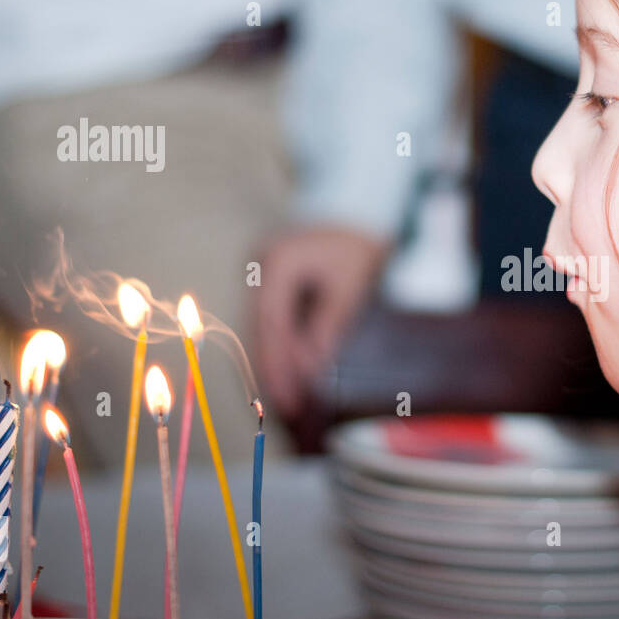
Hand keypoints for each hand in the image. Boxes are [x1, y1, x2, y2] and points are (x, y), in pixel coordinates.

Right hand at [254, 225, 389, 417]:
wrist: (355, 212)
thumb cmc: (356, 246)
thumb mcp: (349, 286)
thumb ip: (329, 325)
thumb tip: (313, 366)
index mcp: (279, 263)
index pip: (273, 324)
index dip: (280, 362)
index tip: (290, 394)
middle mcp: (261, 268)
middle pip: (262, 329)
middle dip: (273, 368)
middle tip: (285, 406)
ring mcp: (262, 273)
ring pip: (263, 327)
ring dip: (274, 360)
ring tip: (285, 398)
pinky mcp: (270, 281)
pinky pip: (271, 319)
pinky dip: (280, 345)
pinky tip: (288, 371)